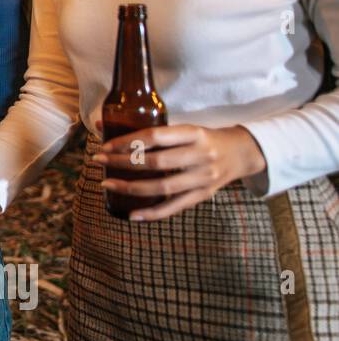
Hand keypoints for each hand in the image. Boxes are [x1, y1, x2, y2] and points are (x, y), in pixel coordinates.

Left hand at [92, 124, 266, 220]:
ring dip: (131, 187)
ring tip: (107, 184)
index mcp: (195, 133)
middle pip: (157, 162)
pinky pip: (175, 207)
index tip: (105, 145)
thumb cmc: (203, 138)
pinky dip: (152, 213)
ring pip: (163, 187)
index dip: (128, 141)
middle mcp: (201, 155)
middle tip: (98, 161)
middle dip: (123, 163)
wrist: (242, 153)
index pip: (156, 136)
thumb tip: (101, 126)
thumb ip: (149, 130)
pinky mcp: (204, 195)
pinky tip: (132, 214)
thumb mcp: (183, 128)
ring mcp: (204, 177)